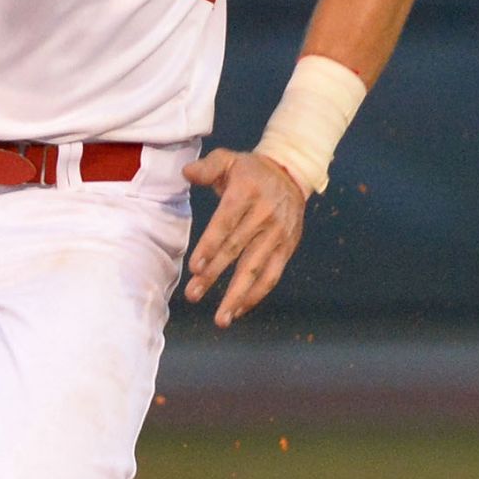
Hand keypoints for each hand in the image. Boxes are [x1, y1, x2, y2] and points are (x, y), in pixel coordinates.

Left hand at [182, 150, 306, 327]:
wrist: (291, 174)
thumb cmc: (250, 171)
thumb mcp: (229, 159)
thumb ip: (207, 167)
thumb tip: (186, 172)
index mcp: (246, 193)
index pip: (226, 223)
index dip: (211, 246)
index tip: (195, 267)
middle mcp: (264, 215)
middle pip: (237, 250)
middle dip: (214, 275)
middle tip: (193, 295)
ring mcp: (278, 234)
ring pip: (256, 269)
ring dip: (237, 295)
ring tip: (220, 319)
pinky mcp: (287, 248)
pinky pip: (272, 276)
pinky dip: (256, 296)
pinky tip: (238, 310)